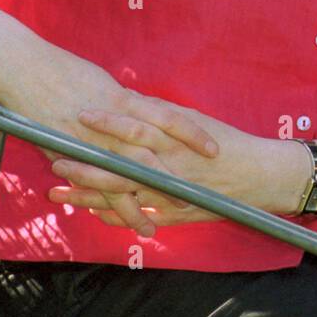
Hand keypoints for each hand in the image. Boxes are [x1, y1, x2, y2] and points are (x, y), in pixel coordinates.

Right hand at [0, 35, 217, 235]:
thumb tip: (144, 108)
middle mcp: (119, 121)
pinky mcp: (81, 152)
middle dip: (185, 171)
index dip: (194, 133)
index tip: (215, 149)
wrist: (29, 69)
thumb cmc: (65, 72)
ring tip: (175, 215)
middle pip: (161, 149)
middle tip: (209, 190)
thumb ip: (124, 101)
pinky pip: (108, 185)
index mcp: (128, 100)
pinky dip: (123, 206)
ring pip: (138, 173)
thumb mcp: (103, 84)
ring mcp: (101, 138)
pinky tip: (137, 221)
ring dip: (157, 196)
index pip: (171, 117)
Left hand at [47, 102, 278, 229]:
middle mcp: (171, 167)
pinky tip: (88, 212)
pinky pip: (137, 216)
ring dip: (88, 193)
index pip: (136, 126)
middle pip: (121, 165)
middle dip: (86, 163)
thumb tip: (129, 100)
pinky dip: (112, 215)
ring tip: (58, 190)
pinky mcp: (175, 214)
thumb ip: (162, 115)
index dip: (107, 121)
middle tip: (56, 158)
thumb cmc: (229, 143)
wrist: (260, 175)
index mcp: (176, 139)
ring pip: (122, 195)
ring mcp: (171, 193)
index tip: (81, 113)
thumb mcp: (196, 122)